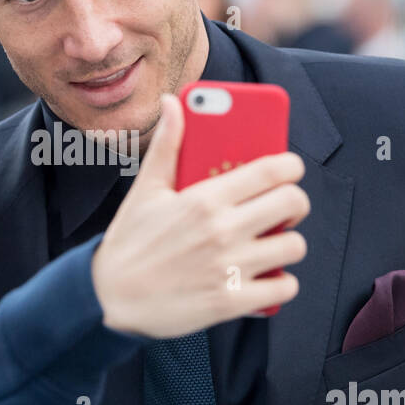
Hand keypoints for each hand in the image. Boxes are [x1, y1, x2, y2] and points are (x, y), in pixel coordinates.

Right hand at [92, 93, 309, 337]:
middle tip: (282, 207)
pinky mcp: (231, 301)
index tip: (289, 170)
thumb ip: (167, 144)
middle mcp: (222, 231)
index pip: (272, 171)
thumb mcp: (145, 188)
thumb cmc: (129, 242)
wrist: (110, 297)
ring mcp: (229, 268)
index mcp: (204, 198)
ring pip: (294, 245)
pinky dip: (281, 282)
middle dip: (295, 202)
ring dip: (287, 242)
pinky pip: (284, 287)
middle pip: (293, 203)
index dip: (291, 166)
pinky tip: (266, 276)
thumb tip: (174, 103)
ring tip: (271, 242)